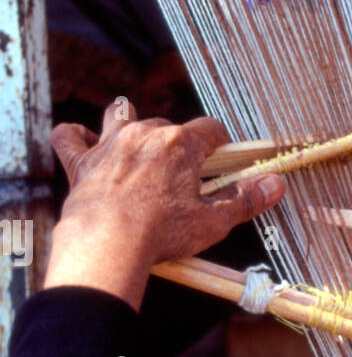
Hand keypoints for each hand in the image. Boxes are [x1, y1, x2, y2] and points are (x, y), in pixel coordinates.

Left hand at [46, 101, 285, 310]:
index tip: (220, 157)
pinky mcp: (82, 162)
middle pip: (168, 124)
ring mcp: (110, 144)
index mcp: (181, 144)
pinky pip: (70, 136)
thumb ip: (245, 200)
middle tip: (182, 173)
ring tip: (136, 141)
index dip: (219, 142)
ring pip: (120, 114)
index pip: (210, 129)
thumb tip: (276, 184)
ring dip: (128, 121)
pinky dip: (76, 137)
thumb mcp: (214, 222)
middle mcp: (145, 133)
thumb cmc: (162, 233)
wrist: (108, 242)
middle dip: (177, 143)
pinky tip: (83, 142)